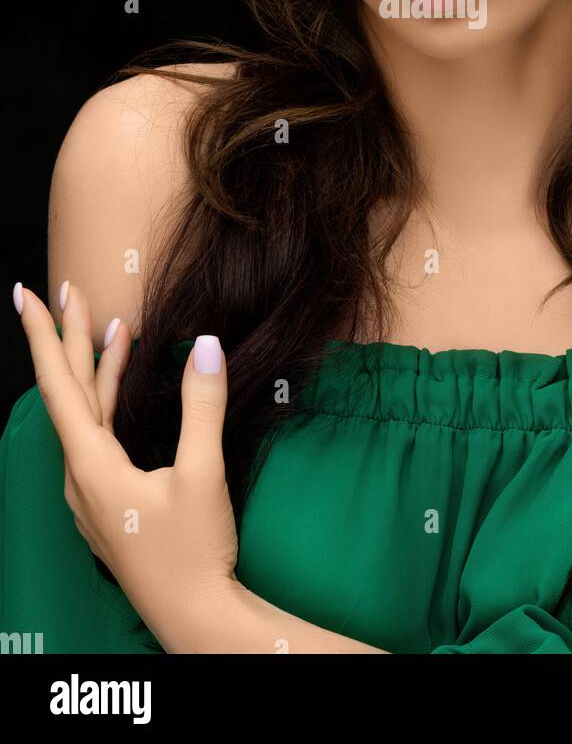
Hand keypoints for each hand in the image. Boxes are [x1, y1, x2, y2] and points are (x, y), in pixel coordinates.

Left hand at [11, 281, 239, 650]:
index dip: (44, 336)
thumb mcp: (202, 476)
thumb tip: (207, 345)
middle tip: (70, 290)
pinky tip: (122, 388)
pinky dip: (107, 400)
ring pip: (86, 416)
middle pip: (69, 394)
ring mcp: (93, 494)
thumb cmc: (193, 553)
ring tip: (112, 326)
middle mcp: (81, 477)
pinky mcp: (110, 504)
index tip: (26, 295)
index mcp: (92, 467)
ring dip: (96, 369)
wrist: (195, 619)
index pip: (59, 386)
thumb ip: (202, 408)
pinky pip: (99, 437)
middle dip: (70, 339)